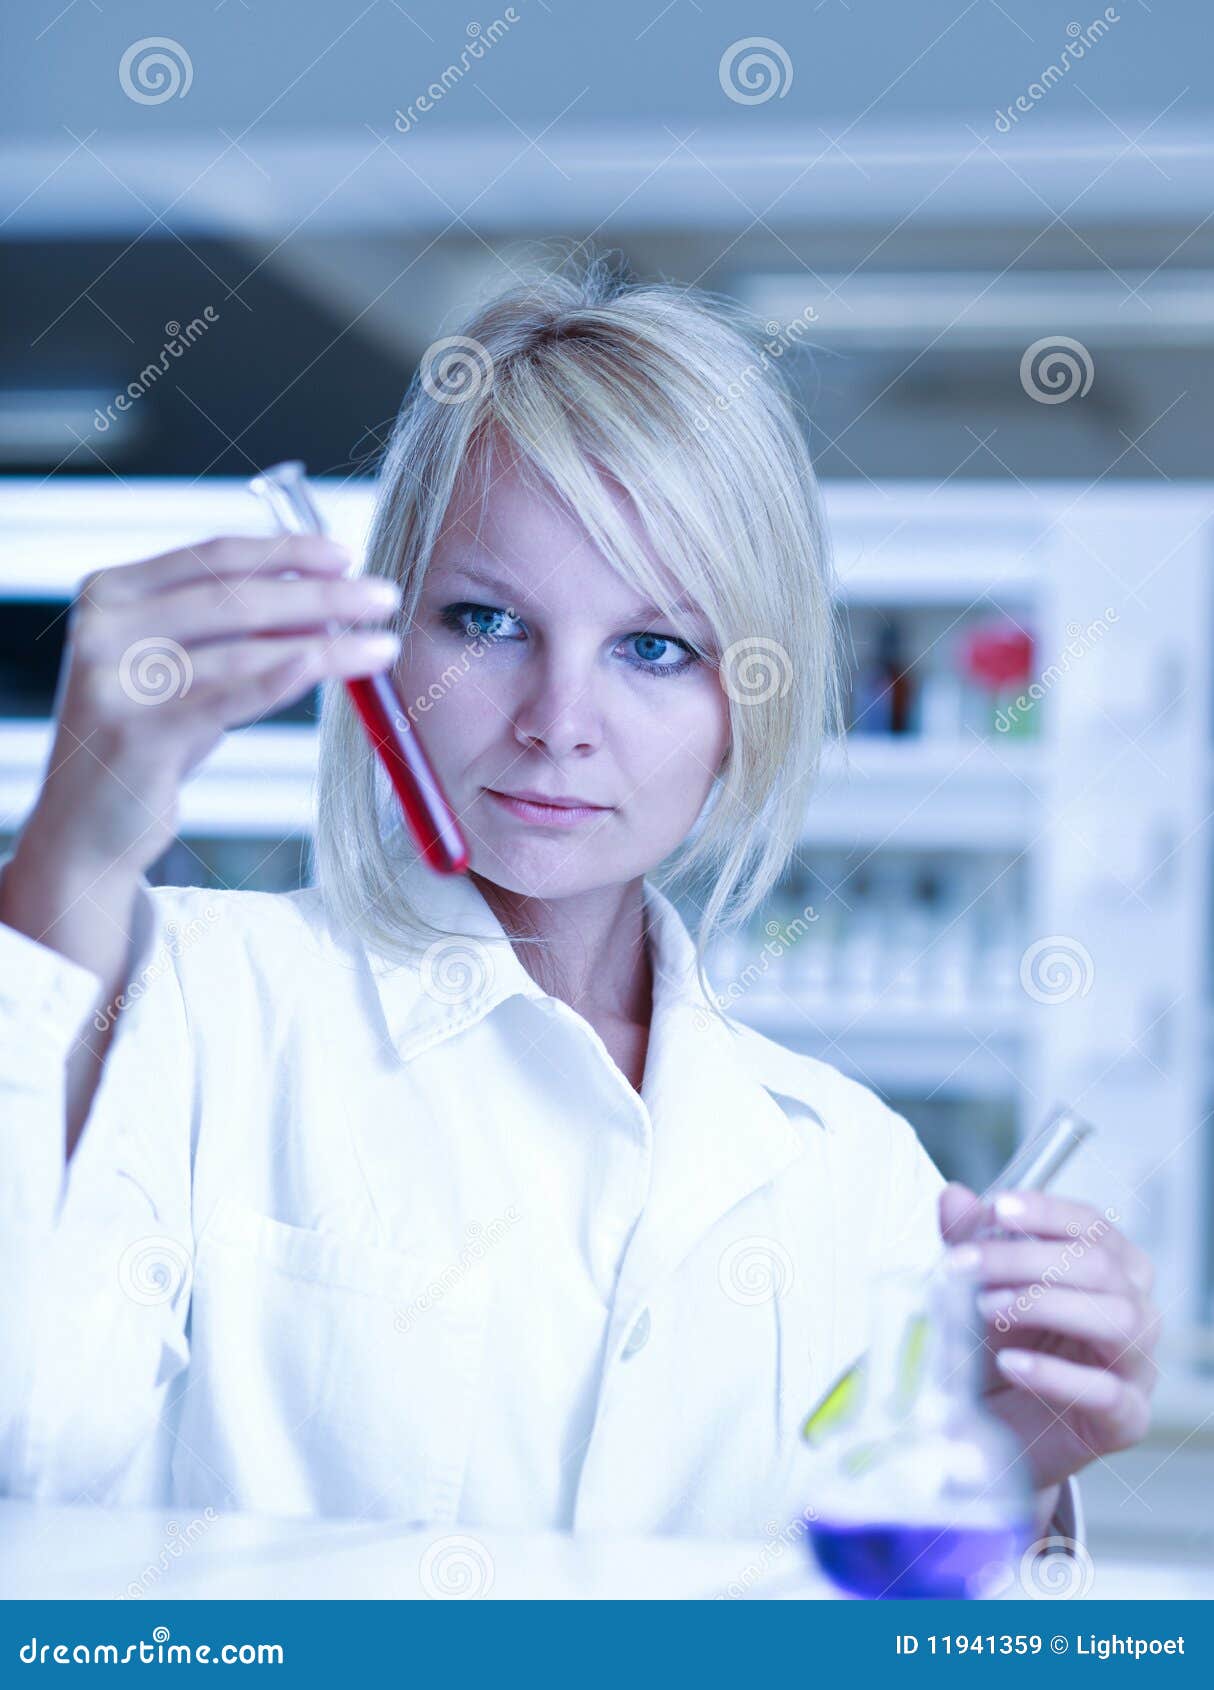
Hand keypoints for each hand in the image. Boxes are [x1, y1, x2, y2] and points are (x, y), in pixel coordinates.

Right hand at [38, 535, 402, 878]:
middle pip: (236, 598)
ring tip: (381, 647)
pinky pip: (225, 699)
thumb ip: (234, 634)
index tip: (345, 555)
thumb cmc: (145, 739)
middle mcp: (107, 627)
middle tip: (383, 597)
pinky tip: (322, 666)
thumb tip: (323, 601)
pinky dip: (279, 679)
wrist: (86, 825)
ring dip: (325, 645)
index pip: (213, 557)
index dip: (286, 551)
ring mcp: (117, 680)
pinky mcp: (137, 734)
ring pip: (244, 650)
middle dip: (321, 595)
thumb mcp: (182, 670)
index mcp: (112, 592)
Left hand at [938, 1183, 1160, 1502]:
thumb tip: (954, 1197)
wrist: (995, 1430)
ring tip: (986, 1309)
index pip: (1092, 1226)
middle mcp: (1135, 1310)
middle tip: (965, 1265)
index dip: (1047, 1212)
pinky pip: (1107, 1391)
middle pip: (1099, 1266)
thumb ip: (969, 1244)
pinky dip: (1056, 1375)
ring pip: (1117, 1319)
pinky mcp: (1127, 1419)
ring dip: (1045, 1305)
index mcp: (1111, 1268)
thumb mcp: (976, 1291)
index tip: (997, 1208)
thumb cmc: (1001, 1349)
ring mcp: (1137, 1366)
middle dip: (1024, 1259)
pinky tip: (1012, 1365)